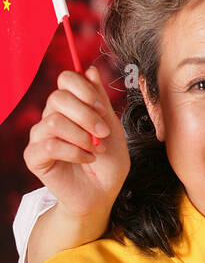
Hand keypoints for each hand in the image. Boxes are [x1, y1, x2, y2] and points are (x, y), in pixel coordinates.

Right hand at [23, 65, 129, 221]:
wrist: (103, 193)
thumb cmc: (108, 161)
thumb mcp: (111, 127)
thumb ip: (99, 100)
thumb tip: (89, 70)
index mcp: (70, 106)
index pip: (66, 79)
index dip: (84, 89)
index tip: (102, 109)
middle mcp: (52, 116)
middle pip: (58, 98)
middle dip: (86, 115)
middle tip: (103, 133)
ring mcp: (40, 136)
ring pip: (54, 122)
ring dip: (82, 137)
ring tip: (96, 150)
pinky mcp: (34, 156)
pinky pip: (49, 145)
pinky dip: (74, 152)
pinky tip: (86, 159)